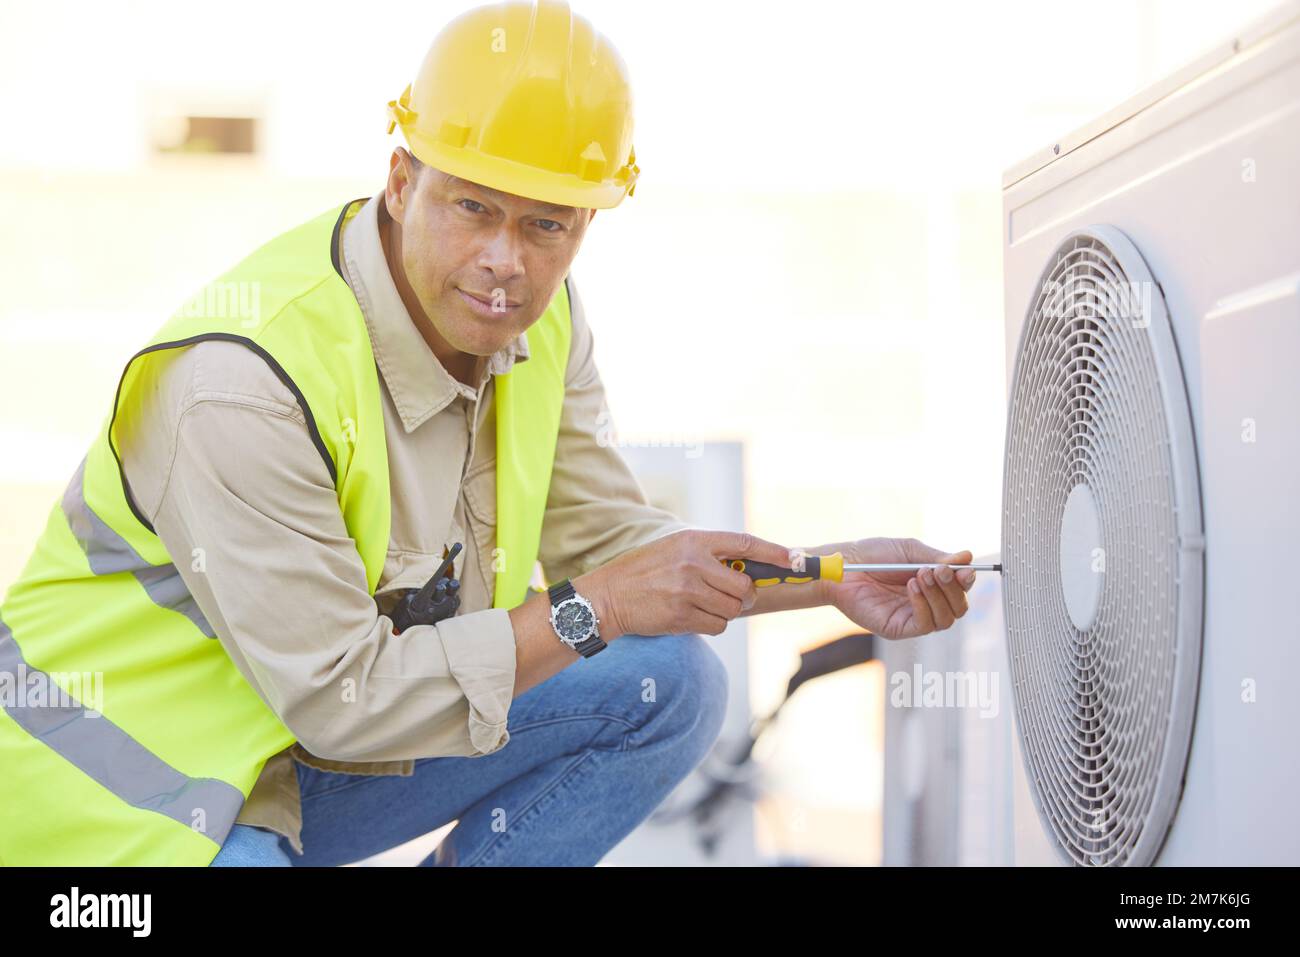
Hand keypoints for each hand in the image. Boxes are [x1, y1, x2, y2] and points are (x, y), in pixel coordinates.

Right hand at [574, 529, 790, 638]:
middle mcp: (694, 563)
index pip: (744, 543)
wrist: (609, 596)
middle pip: (744, 586)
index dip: (773, 552)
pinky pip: (718, 625)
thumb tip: (748, 568)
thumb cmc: (644, 571)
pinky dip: (712, 624)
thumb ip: (708, 553)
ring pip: (733, 609)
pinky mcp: (682, 616)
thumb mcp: (674, 548)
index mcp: (694, 541)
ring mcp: (688, 591)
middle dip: (744, 595)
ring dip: (725, 611)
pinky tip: (692, 616)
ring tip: (702, 604)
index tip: (792, 559)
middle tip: (730, 595)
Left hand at [816, 537, 977, 639]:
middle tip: (939, 571)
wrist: (844, 565)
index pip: (960, 589)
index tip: (964, 569)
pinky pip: (924, 625)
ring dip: (939, 596)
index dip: (966, 581)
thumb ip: (938, 558)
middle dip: (953, 589)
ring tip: (920, 575)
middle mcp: (926, 603)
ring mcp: (912, 617)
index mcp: (931, 584)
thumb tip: (968, 558)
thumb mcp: (909, 551)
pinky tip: (912, 587)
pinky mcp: (898, 628)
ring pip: (945, 619)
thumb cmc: (873, 555)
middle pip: (958, 608)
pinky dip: (924, 606)